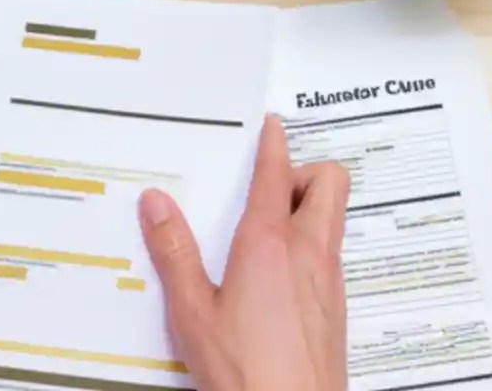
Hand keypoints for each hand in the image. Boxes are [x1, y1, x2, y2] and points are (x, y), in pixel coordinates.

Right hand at [139, 115, 350, 390]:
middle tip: (269, 183)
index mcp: (268, 244)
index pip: (276, 173)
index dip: (273, 142)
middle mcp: (308, 253)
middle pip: (329, 181)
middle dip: (303, 170)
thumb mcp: (192, 312)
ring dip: (308, 207)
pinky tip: (277, 276)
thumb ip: (173, 253)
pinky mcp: (335, 306)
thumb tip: (156, 205)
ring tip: (266, 227)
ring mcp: (328, 280)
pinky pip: (331, 253)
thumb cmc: (247, 376)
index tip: (269, 126)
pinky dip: (311, 246)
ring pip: (334, 217)